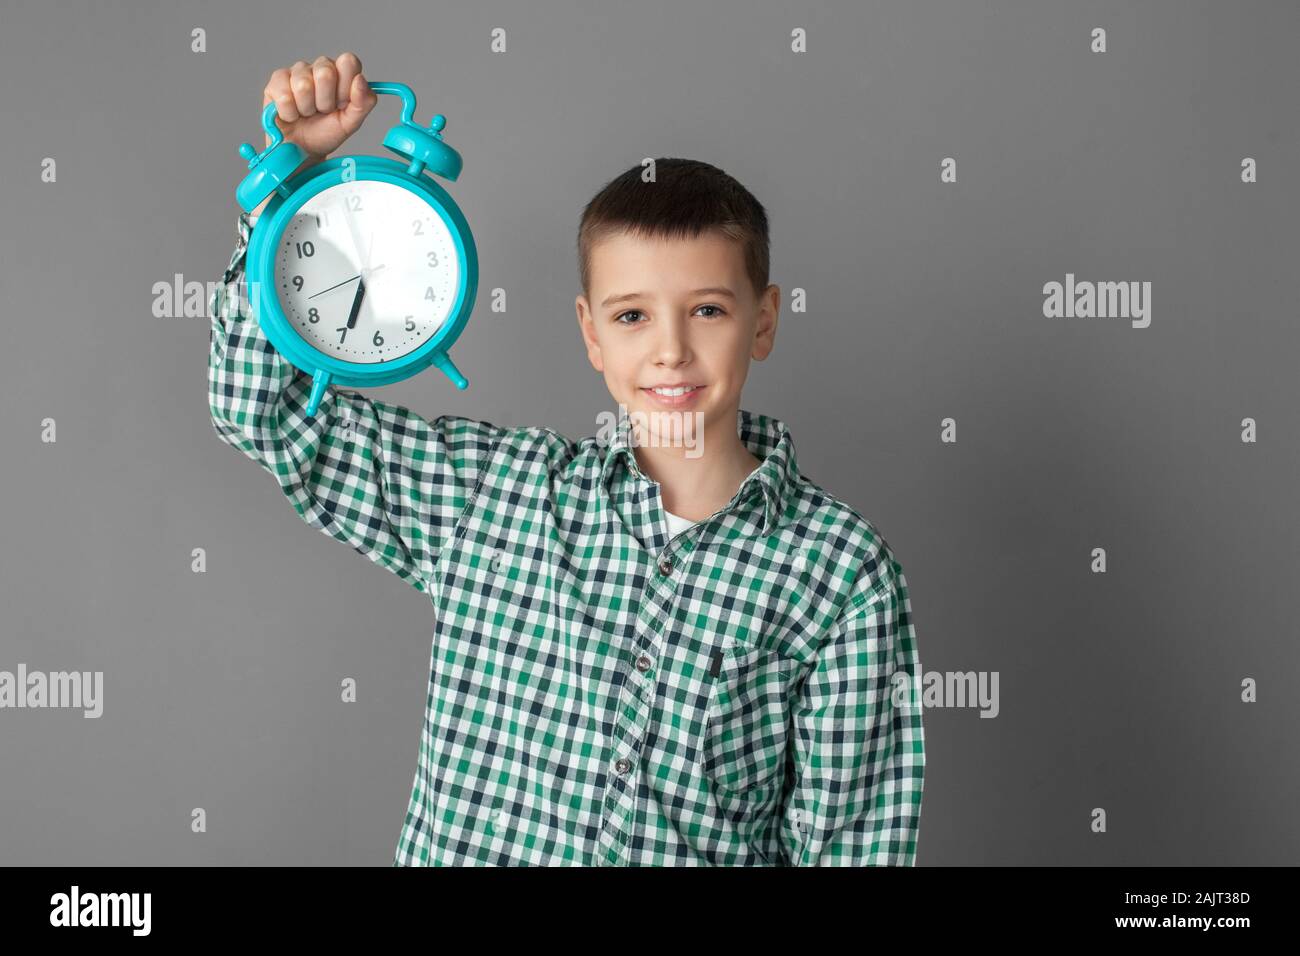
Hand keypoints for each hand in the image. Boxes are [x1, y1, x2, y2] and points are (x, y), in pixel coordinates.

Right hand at [261, 52, 377, 162]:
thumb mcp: (352, 122)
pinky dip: (290, 113)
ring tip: (308, 113)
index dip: (346, 88)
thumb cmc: (327, 131)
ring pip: (303, 86)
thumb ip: (364, 102)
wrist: (304, 149)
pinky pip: (285, 96)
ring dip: (307, 109)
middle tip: (323, 111)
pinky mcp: (278, 80)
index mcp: (342, 72)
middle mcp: (320, 66)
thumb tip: (360, 79)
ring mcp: (298, 71)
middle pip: (325, 73)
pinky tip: (292, 114)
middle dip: (325, 102)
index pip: (348, 62)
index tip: (342, 104)